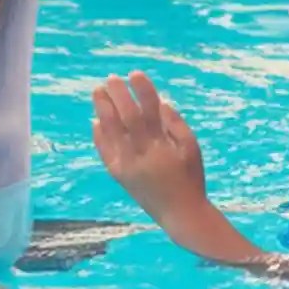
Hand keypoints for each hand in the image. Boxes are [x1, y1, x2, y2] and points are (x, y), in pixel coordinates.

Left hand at [91, 71, 208, 228]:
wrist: (179, 214)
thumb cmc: (190, 179)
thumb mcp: (191, 149)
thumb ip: (175, 125)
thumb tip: (159, 101)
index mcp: (163, 147)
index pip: (149, 112)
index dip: (142, 91)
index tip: (136, 74)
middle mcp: (142, 155)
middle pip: (126, 119)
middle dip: (118, 96)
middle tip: (112, 79)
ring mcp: (127, 166)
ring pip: (110, 132)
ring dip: (103, 110)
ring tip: (98, 92)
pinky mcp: (119, 176)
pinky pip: (105, 151)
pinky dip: (99, 135)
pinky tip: (96, 121)